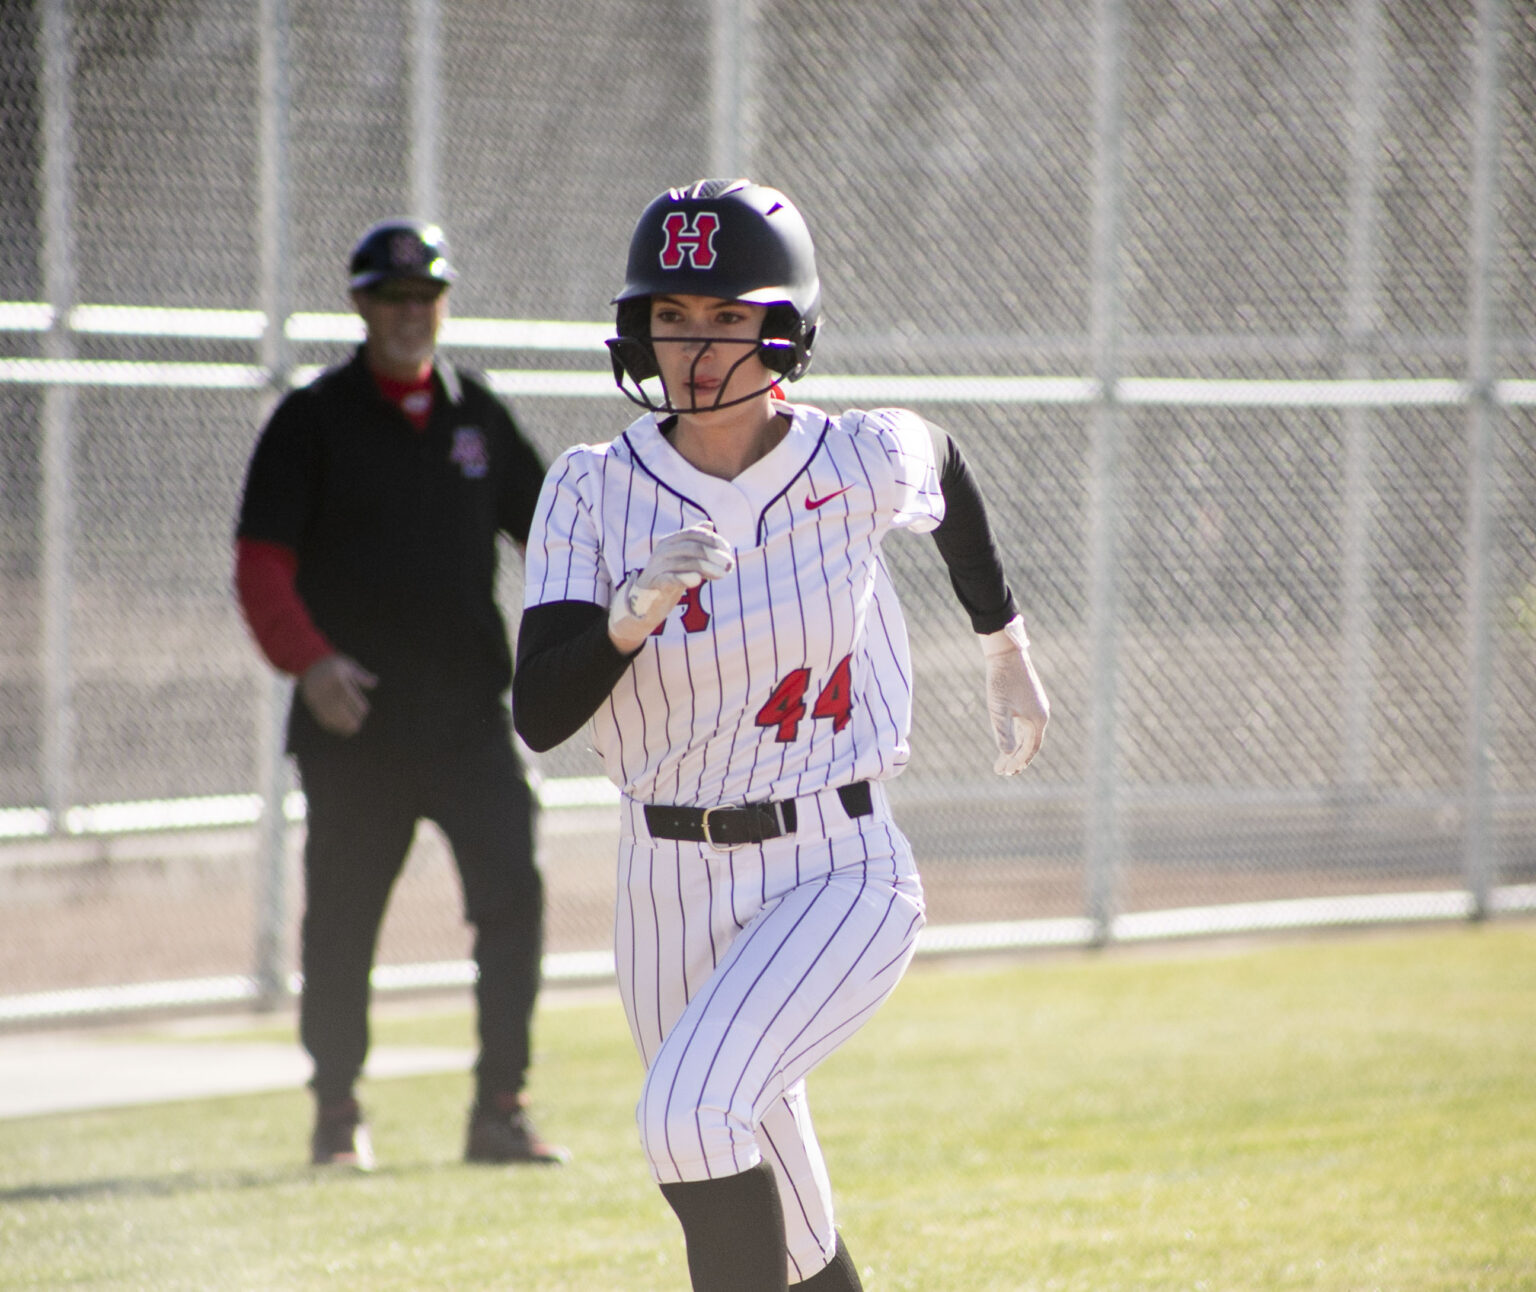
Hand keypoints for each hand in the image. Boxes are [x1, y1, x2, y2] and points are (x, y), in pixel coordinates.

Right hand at [300, 653, 377, 735]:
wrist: (309, 660)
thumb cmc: (334, 663)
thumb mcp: (348, 665)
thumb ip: (361, 676)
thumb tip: (375, 682)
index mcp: (336, 677)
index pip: (348, 694)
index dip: (356, 704)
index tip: (364, 712)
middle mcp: (325, 686)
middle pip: (337, 705)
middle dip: (347, 717)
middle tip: (357, 727)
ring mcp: (316, 693)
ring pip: (328, 711)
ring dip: (338, 723)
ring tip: (349, 730)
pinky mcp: (310, 699)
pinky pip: (318, 712)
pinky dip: (328, 722)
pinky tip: (336, 728)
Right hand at [608, 524, 734, 652]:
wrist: (648, 600)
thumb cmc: (669, 576)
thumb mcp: (682, 557)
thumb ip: (695, 542)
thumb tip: (709, 524)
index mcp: (669, 541)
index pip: (692, 533)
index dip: (711, 539)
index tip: (727, 548)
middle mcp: (662, 551)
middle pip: (692, 548)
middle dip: (714, 555)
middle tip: (729, 564)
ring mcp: (658, 567)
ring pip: (686, 563)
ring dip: (708, 569)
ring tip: (722, 575)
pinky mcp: (655, 583)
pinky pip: (672, 578)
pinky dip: (686, 578)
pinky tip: (698, 581)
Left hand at [979, 616, 1048, 774]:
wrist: (1006, 654)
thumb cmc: (1002, 681)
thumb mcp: (998, 709)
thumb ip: (1003, 732)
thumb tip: (1006, 754)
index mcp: (1038, 719)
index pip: (1031, 749)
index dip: (1019, 762)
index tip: (1006, 773)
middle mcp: (1040, 715)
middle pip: (1029, 744)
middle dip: (1015, 759)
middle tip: (1001, 773)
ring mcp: (1036, 708)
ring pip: (1026, 735)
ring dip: (1015, 749)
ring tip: (1001, 763)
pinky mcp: (1029, 701)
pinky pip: (1024, 725)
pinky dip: (1016, 736)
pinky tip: (1006, 742)